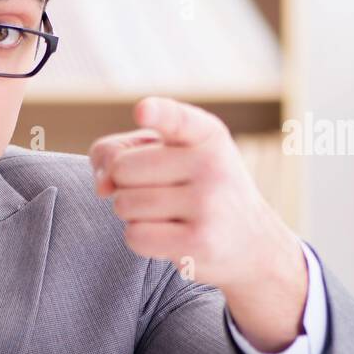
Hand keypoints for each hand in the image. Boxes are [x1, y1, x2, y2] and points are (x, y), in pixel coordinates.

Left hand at [89, 96, 306, 352]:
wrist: (250, 243)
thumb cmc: (195, 190)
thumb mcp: (168, 156)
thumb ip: (118, 152)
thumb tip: (102, 186)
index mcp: (207, 135)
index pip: (176, 119)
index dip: (157, 113)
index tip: (143, 110)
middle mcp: (212, 164)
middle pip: (122, 169)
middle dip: (126, 185)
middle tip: (160, 192)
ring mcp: (207, 204)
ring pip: (125, 205)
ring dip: (133, 214)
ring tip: (168, 214)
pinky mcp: (198, 241)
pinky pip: (135, 236)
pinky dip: (141, 239)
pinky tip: (170, 236)